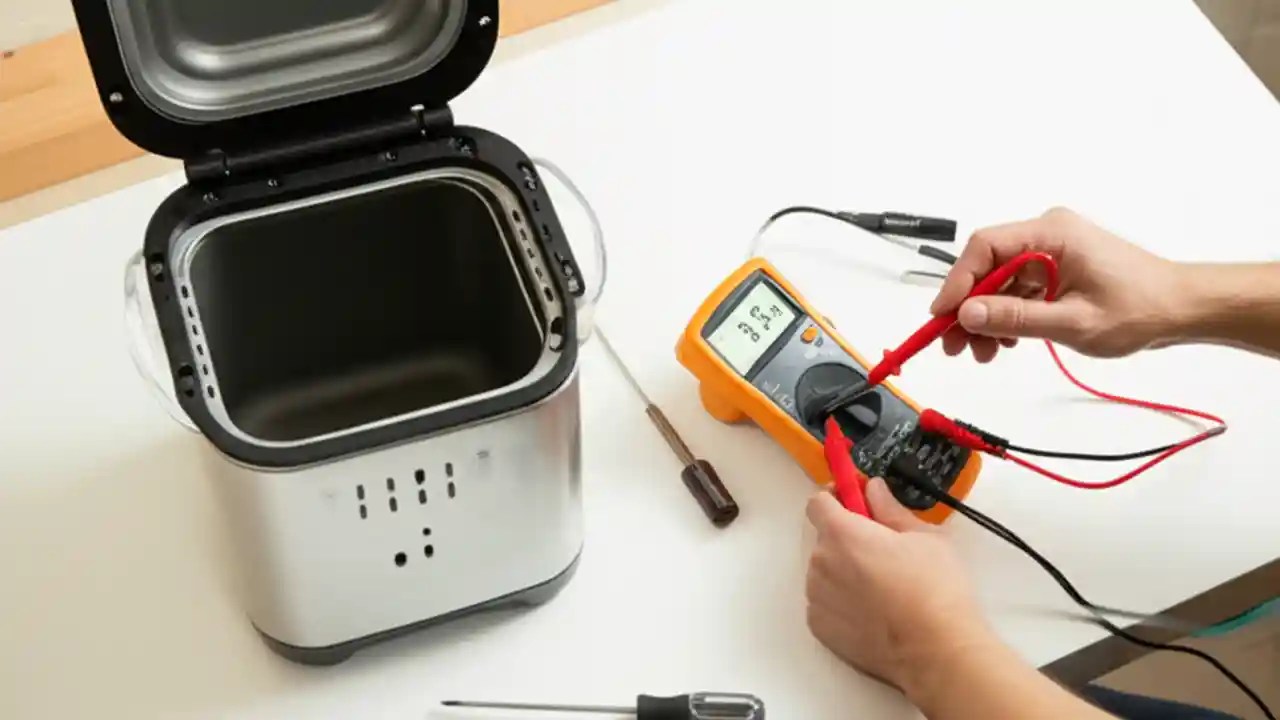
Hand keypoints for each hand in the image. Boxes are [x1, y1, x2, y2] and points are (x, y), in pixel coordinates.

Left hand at [805, 479, 996, 698]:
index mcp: (842, 534)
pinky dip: (841, 601)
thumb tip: (873, 489)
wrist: (936, 652)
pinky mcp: (820, 628)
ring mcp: (817, 598)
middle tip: (883, 551)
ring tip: (883, 588)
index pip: (818, 502)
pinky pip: (825, 602)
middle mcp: (820, 563)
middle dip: (848, 538)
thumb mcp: (924, 536)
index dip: (837, 496)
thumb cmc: (935, 589)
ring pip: (824, 571)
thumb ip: (890, 509)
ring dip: (844, 571)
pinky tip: (873, 612)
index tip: (856, 501)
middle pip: (825, 538)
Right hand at [931, 207, 1186, 361]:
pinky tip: (1004, 342)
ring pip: (998, 281)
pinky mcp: (1055, 268)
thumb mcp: (1073, 322)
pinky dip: (1005, 315)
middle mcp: (1047, 234)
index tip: (942, 316)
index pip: (985, 247)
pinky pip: (1016, 288)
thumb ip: (1016, 317)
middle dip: (968, 307)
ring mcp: (1051, 251)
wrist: (1181, 309)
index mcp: (1052, 234)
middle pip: (987, 265)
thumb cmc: (1139, 309)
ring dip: (986, 316)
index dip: (958, 282)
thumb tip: (967, 314)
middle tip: (954, 345)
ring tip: (983, 353)